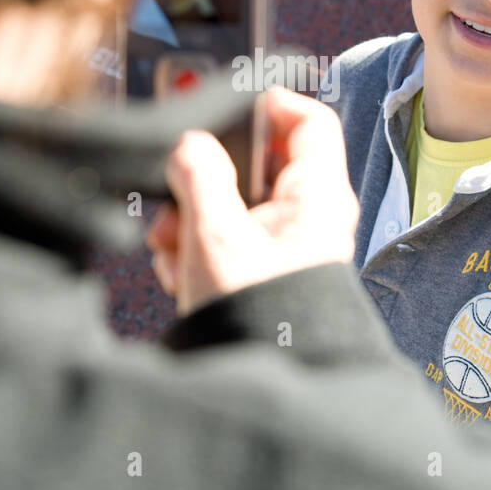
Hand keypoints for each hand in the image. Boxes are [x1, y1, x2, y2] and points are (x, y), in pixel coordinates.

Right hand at [145, 86, 358, 316]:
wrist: (262, 387)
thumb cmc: (257, 312)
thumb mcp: (215, 232)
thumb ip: (198, 173)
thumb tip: (189, 143)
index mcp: (317, 195)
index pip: (309, 120)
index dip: (268, 102)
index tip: (224, 105)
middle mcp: (309, 216)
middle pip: (256, 165)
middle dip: (206, 178)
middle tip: (177, 193)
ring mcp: (287, 246)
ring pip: (234, 204)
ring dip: (193, 219)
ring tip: (172, 247)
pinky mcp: (264, 272)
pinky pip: (228, 241)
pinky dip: (199, 250)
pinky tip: (180, 273)